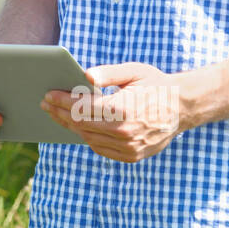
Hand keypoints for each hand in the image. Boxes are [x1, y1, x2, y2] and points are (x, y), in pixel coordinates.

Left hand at [40, 62, 184, 161]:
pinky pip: (100, 148)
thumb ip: (108, 73)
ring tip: (57, 114)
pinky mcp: (131, 156)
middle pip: (81, 124)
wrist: (182, 107)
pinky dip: (87, 136)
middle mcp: (125, 133)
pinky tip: (77, 126)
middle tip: (45, 104)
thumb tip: (85, 76)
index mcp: (124, 110)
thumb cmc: (155, 84)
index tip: (48, 95)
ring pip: (88, 138)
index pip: (82, 108)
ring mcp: (129, 148)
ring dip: (70, 126)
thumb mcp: (134, 71)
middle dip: (60, 113)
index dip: (62, 101)